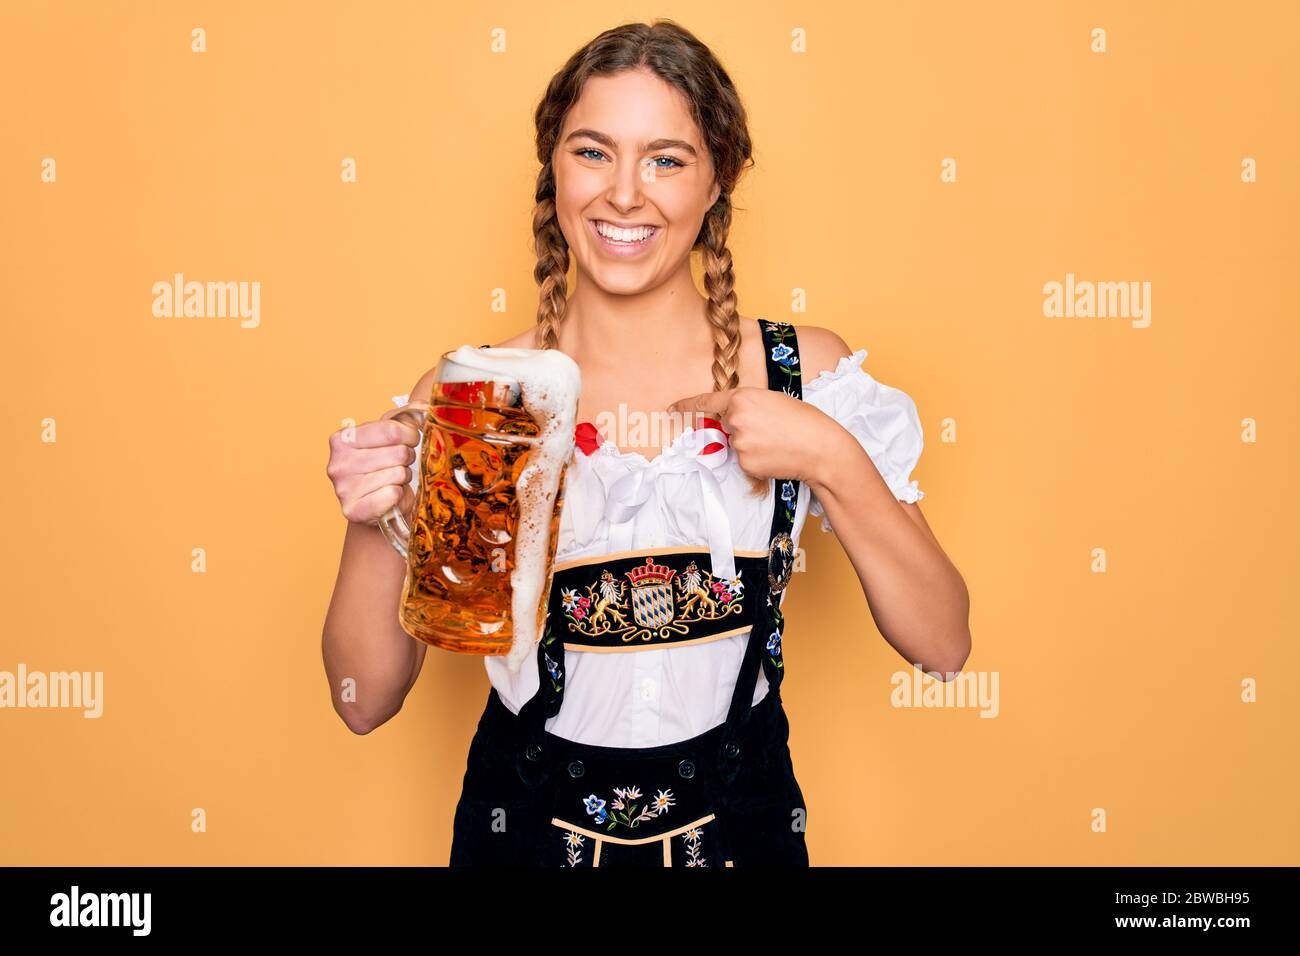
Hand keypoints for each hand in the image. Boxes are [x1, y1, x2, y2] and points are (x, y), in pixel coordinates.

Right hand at [326, 414, 420, 524]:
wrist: (375, 505)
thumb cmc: (382, 466)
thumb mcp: (391, 435)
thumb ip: (407, 416)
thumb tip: (425, 406)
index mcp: (343, 439)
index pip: (392, 430)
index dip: (410, 436)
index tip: (410, 441)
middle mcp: (338, 463)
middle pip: (398, 452)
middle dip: (406, 458)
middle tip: (398, 464)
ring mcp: (343, 489)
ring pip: (397, 473)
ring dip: (403, 477)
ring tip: (393, 479)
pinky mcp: (354, 510)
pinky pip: (393, 494)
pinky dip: (398, 495)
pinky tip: (390, 494)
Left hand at [666, 386, 847, 484]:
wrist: (820, 447)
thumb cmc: (803, 419)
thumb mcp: (772, 400)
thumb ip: (747, 406)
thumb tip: (730, 421)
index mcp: (741, 397)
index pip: (705, 402)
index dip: (686, 405)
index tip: (671, 409)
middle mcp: (734, 419)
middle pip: (723, 426)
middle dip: (739, 428)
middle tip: (768, 430)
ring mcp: (738, 443)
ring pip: (734, 444)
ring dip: (749, 445)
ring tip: (776, 442)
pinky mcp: (744, 463)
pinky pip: (742, 461)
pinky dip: (755, 460)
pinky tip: (774, 455)